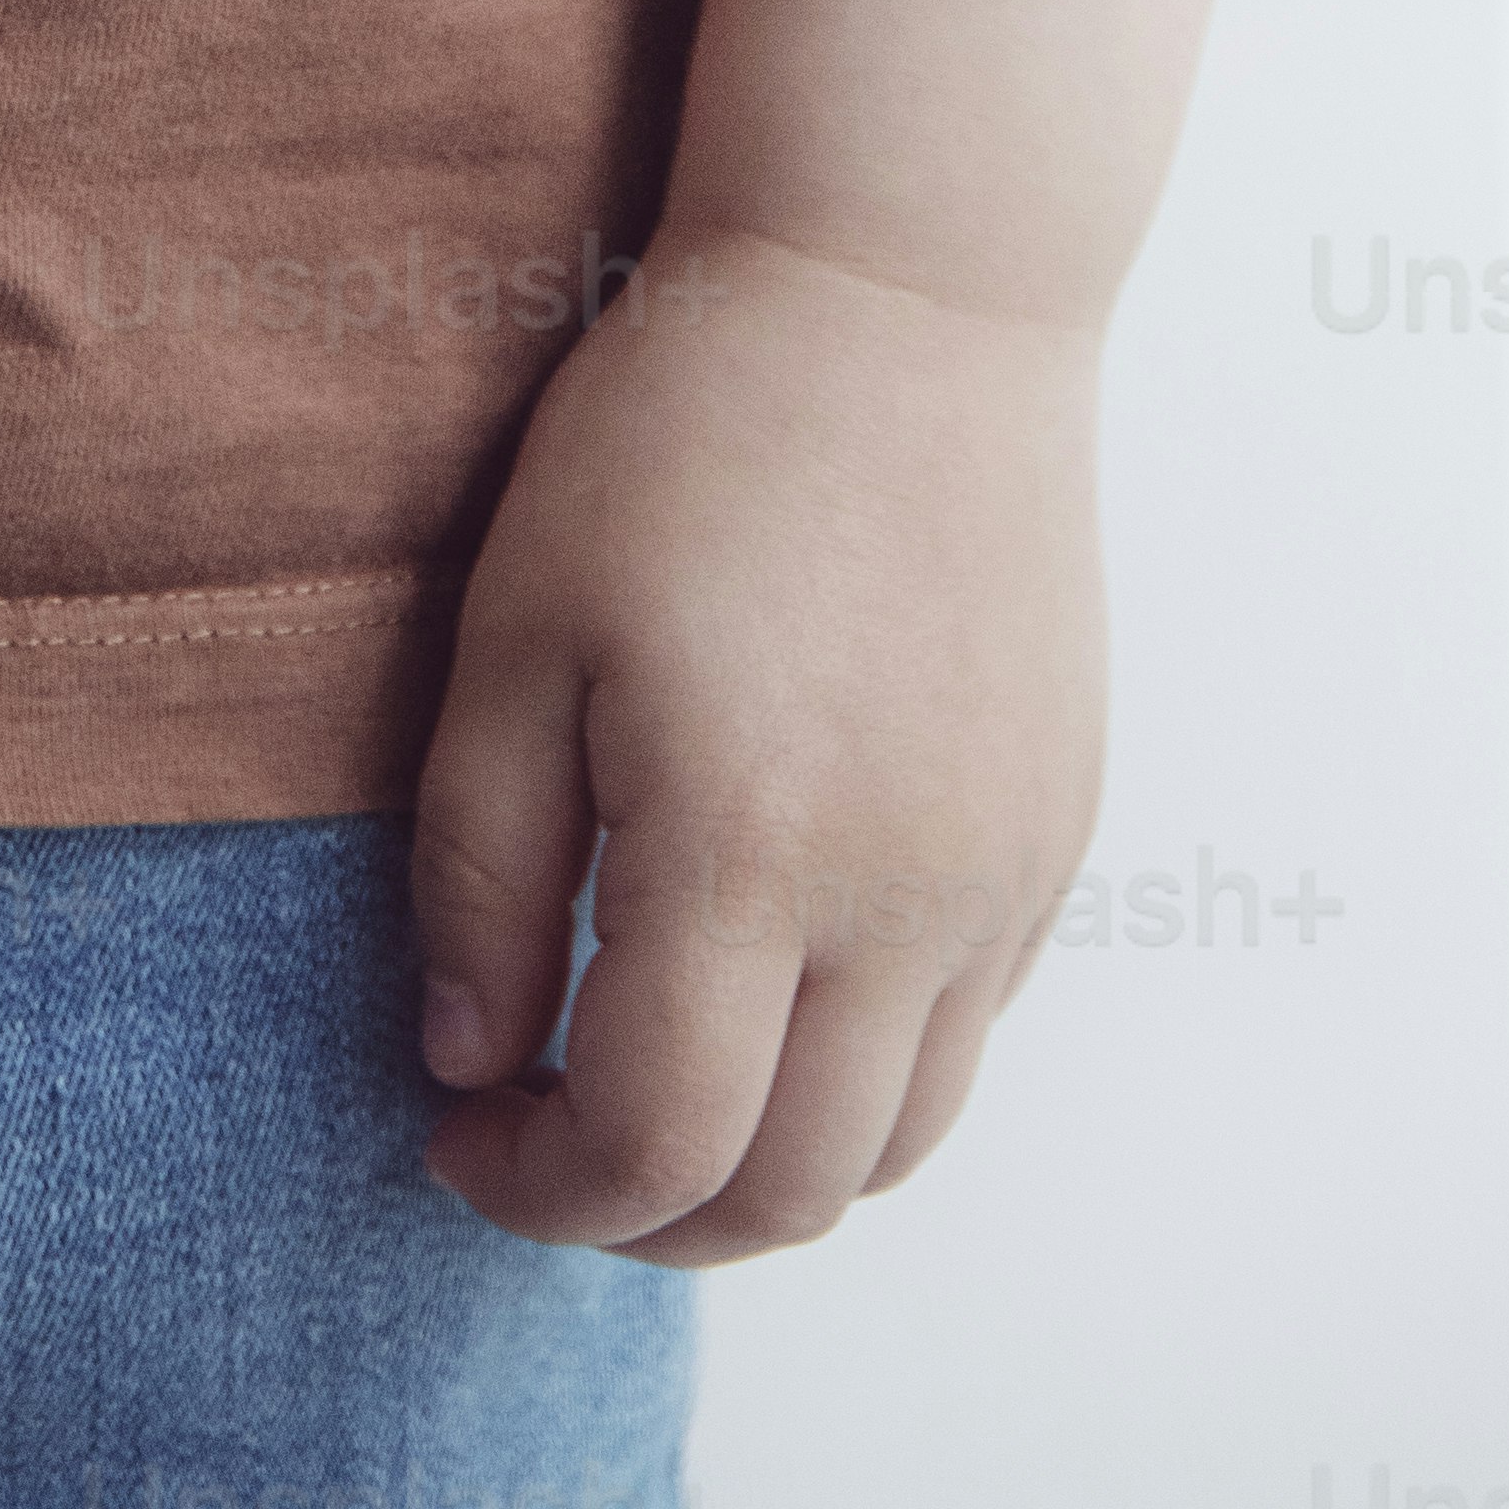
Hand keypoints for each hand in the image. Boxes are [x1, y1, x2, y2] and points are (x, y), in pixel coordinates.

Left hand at [401, 223, 1104, 1259]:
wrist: (905, 292)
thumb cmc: (687, 432)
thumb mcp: (519, 627)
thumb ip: (482, 867)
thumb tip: (472, 1059)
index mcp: (750, 850)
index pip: (654, 1146)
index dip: (537, 1188)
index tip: (456, 1130)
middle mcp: (904, 902)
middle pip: (787, 1193)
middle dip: (643, 1216)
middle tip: (541, 1140)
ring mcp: (1000, 881)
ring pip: (897, 1148)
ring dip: (763, 1171)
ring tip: (652, 1085)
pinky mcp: (1052, 839)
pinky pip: (965, 1041)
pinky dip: (860, 1078)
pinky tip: (768, 980)